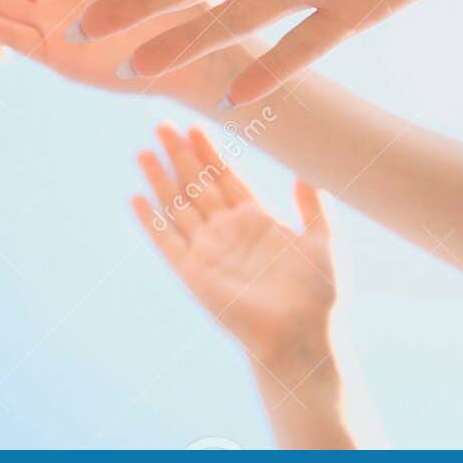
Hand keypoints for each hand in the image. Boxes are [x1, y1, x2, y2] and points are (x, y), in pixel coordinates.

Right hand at [130, 125, 335, 371]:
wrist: (302, 336)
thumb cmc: (319, 295)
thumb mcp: (325, 241)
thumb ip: (314, 207)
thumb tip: (304, 173)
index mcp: (258, 220)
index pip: (227, 177)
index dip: (210, 152)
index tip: (195, 126)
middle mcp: (229, 232)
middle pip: (198, 185)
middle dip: (180, 156)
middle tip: (162, 125)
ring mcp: (209, 251)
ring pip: (179, 207)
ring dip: (161, 180)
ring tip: (143, 152)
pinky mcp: (194, 273)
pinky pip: (167, 242)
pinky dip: (151, 221)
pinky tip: (137, 198)